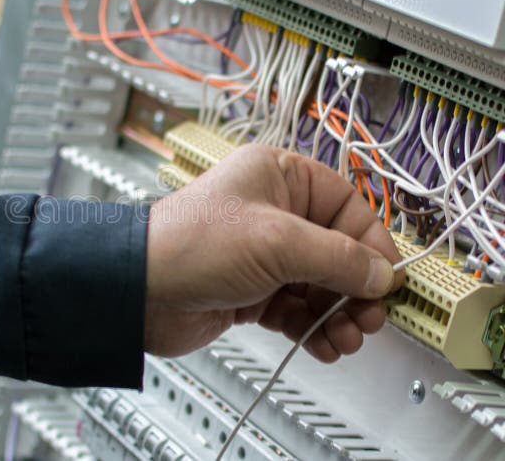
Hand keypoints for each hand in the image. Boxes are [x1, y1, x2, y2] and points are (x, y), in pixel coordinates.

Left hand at [145, 144, 403, 361]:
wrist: (137, 291)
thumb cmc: (188, 244)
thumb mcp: (276, 242)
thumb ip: (337, 258)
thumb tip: (379, 273)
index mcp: (278, 178)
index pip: (345, 207)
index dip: (370, 245)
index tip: (385, 280)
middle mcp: (272, 212)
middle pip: (336, 251)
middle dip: (354, 288)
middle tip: (366, 319)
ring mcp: (260, 254)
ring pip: (318, 285)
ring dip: (336, 314)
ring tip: (344, 338)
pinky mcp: (250, 291)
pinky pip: (295, 308)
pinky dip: (311, 327)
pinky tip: (321, 344)